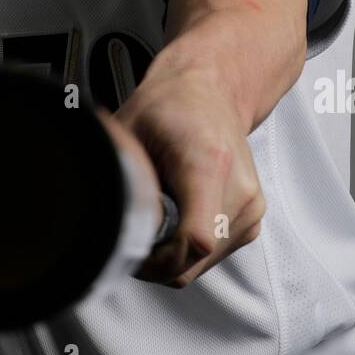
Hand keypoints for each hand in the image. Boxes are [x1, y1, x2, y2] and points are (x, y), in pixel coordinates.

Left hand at [96, 64, 265, 287]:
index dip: (157, 258)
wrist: (211, 90)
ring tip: (157, 214)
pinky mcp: (252, 219)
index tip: (134, 242)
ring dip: (171, 255)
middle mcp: (239, 189)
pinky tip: (176, 215)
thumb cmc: (172, 105)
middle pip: (193, 260)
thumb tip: (102, 220)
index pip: (196, 239)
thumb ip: (121, 176)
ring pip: (200, 264)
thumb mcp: (130, 133)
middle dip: (156, 259)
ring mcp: (250, 207)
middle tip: (134, 226)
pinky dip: (187, 248)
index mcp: (209, 163)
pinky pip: (212, 256)